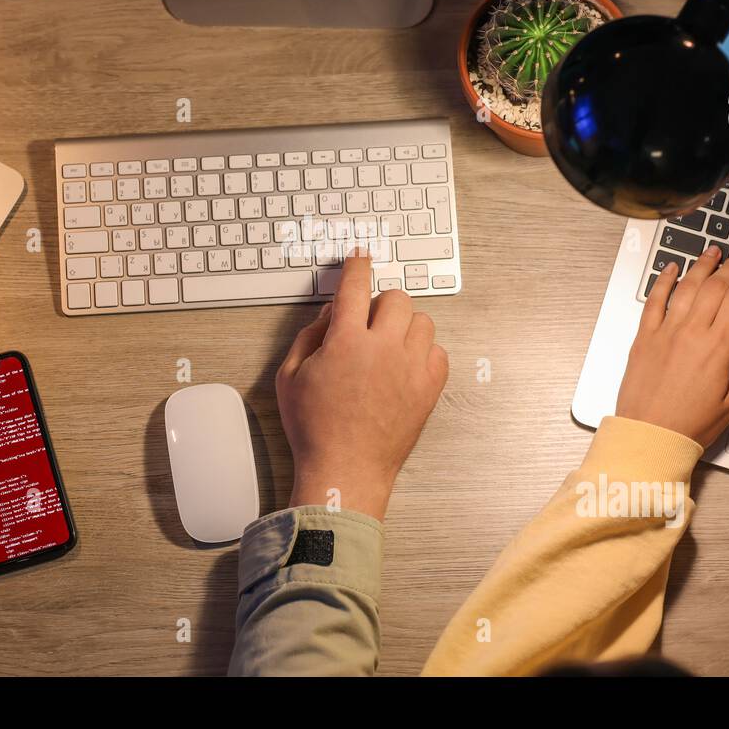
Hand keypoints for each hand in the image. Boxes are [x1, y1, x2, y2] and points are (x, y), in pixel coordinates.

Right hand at [275, 251, 448, 519]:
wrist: (345, 470)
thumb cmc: (314, 429)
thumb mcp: (290, 377)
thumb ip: (309, 336)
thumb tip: (330, 314)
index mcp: (346, 341)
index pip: (356, 287)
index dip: (358, 266)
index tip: (361, 257)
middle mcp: (383, 349)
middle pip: (397, 298)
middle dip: (381, 304)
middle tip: (369, 322)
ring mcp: (411, 369)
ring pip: (422, 321)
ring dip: (405, 326)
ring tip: (388, 346)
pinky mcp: (429, 389)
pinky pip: (439, 352)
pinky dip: (424, 353)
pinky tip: (405, 366)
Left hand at [616, 246, 728, 446]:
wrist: (650, 436)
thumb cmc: (691, 424)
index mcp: (719, 347)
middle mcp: (691, 333)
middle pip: (715, 286)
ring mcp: (665, 331)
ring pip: (687, 286)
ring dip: (702, 265)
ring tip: (713, 252)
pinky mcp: (644, 336)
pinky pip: (654, 299)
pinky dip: (664, 280)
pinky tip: (671, 268)